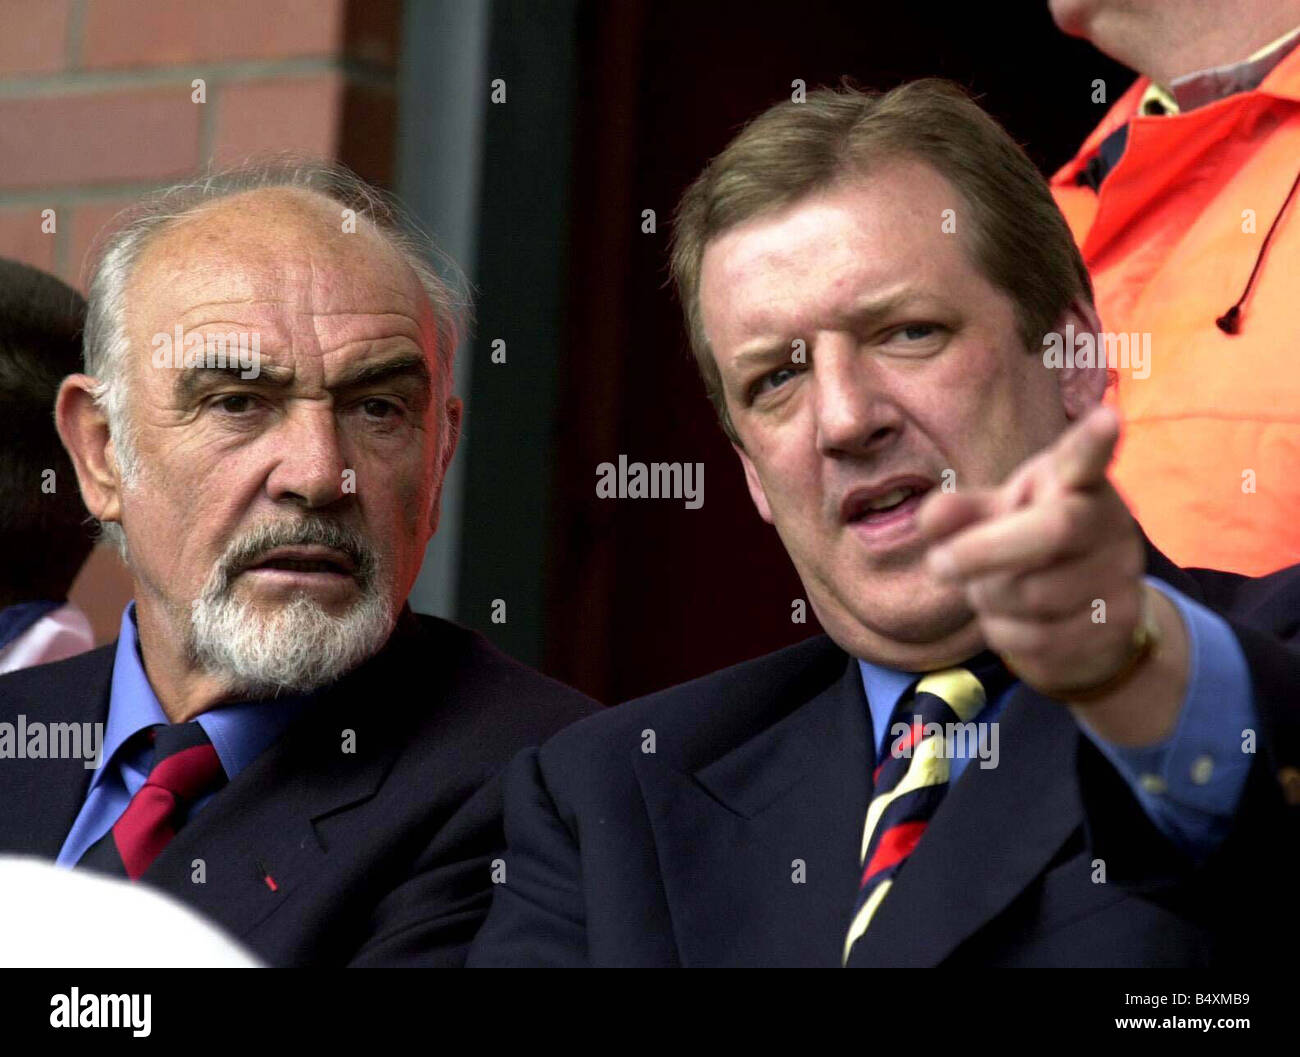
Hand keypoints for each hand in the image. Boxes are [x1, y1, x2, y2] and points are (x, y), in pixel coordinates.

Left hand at [916, 406, 1147, 697]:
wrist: (1087, 613)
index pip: (1086, 459)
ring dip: (990, 597)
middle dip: (984, 551)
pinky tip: (1011, 620)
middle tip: (937, 564)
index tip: (1104, 417)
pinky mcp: (1117, 626)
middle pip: (1051, 531)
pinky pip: (1038, 639)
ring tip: (990, 588)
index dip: (1094, 442)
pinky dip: (1004, 632)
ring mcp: (1120, 576)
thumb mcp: (997, 518)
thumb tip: (929, 517)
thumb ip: (962, 512)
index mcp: (1079, 484)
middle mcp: (1111, 524)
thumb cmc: (1031, 546)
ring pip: (1034, 594)